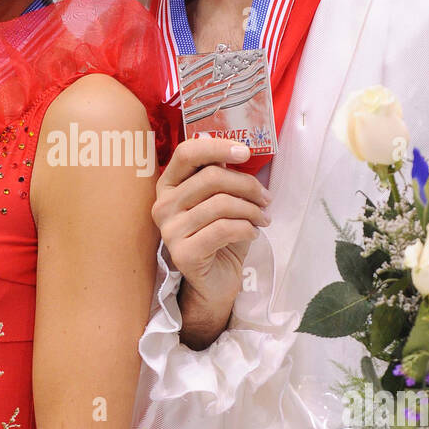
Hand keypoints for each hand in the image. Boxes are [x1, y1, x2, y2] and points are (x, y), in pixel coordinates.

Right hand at [152, 136, 270, 348]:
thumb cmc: (220, 237)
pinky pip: (223, 229)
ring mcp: (169, 230)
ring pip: (221, 204)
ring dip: (251, 210)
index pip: (187, 153)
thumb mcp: (221, 201)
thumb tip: (239, 149)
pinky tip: (252, 234)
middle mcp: (163, 205)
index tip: (246, 151)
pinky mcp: (183, 253)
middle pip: (211, 177)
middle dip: (247, 185)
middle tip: (266, 199)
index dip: (217, 146)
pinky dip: (246, 229)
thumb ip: (222, 176)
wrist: (215, 282)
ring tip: (263, 219)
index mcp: (169, 185)